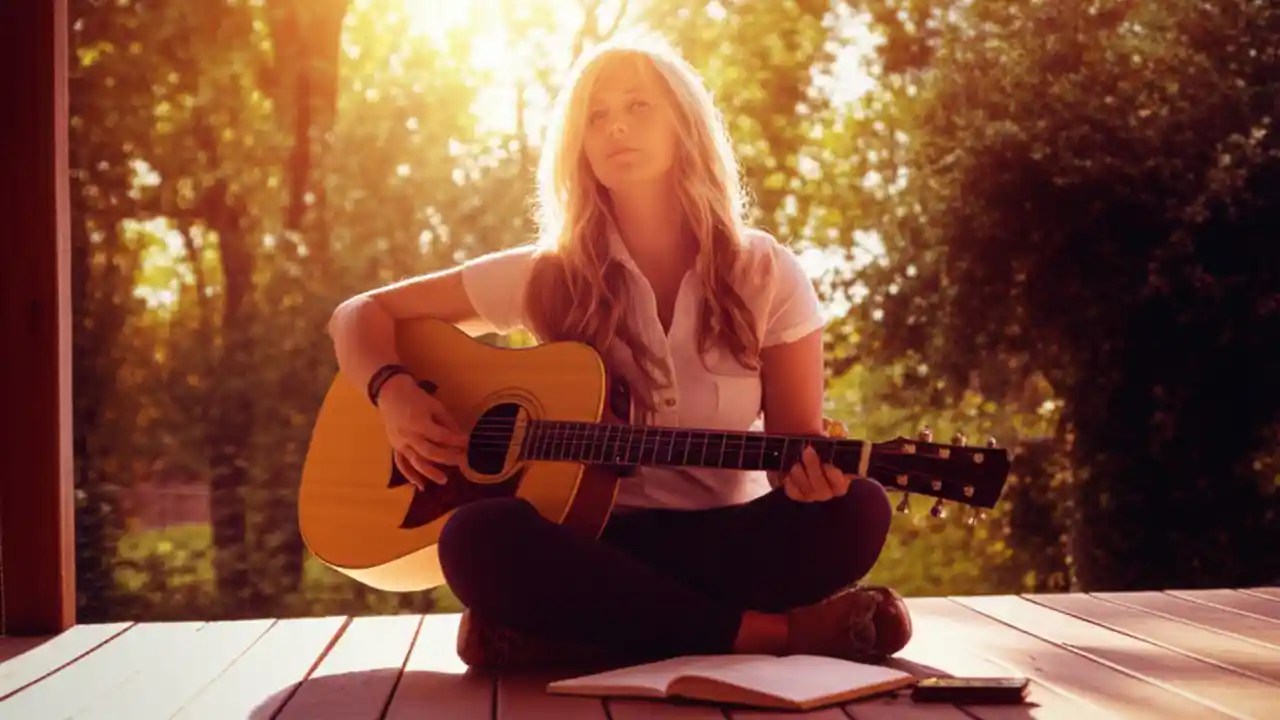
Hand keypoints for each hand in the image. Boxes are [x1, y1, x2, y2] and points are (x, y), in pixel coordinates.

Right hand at [376, 373, 468, 488]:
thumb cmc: (414, 397)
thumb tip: (459, 435)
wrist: (389, 393)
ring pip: (416, 461)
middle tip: (462, 462)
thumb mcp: (434, 405)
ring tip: (444, 480)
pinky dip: (410, 475)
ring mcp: (400, 443)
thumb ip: (446, 421)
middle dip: (448, 458)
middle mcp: (409, 436)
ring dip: (430, 472)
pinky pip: (402, 463)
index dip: (456, 441)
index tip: (468, 444)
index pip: (442, 436)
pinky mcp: (395, 447)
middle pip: (431, 452)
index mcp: (419, 423)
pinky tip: (420, 485)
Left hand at [782, 417, 854, 502]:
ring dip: (800, 475)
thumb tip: (840, 429)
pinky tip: (787, 473)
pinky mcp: (797, 494)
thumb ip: (837, 433)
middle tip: (807, 452)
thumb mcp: (830, 438)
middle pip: (822, 488)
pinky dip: (790, 482)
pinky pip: (793, 492)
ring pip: (806, 490)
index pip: (840, 484)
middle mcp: (828, 491)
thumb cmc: (820, 447)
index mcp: (841, 481)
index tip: (828, 464)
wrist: (800, 452)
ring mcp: (812, 495)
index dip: (835, 476)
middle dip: (814, 469)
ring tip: (795, 462)